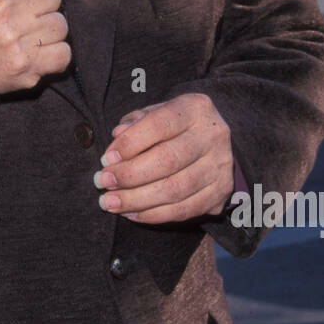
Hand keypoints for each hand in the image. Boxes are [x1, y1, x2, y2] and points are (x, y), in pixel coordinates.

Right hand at [0, 0, 71, 99]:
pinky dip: (53, 58)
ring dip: (48, 32)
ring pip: (61, 25)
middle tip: (20, 17)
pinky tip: (33, 55)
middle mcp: (2, 8)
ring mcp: (15, 39)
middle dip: (40, 6)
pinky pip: (63, 55)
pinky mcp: (25, 68)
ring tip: (25, 36)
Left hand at [94, 93, 234, 223]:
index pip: (159, 125)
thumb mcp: (156, 113)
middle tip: (102, 182)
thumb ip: (136, 122)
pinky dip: (153, 215)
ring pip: (174, 190)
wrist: (212, 141)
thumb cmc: (174, 126)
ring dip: (136, 200)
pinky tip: (131, 213)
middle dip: (129, 175)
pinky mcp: (221, 192)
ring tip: (111, 202)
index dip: (130, 143)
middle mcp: (213, 135)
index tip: (106, 159)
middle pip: (167, 160)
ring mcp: (220, 166)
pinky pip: (184, 210)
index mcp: (195, 108)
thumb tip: (117, 137)